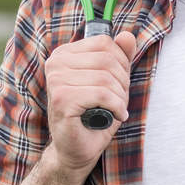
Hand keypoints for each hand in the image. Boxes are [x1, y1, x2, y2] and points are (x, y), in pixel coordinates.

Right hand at [44, 28, 136, 173]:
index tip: (119, 84)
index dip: (122, 63)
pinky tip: (115, 115)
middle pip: (107, 59)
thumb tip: (128, 36)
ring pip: (106, 78)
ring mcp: (56, 80)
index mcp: (65, 54)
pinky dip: (116, 107)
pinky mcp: (62, 99)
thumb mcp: (112, 82)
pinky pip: (102, 94)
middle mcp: (56, 63)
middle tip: (119, 100)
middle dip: (122, 82)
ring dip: (120, 97)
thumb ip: (119, 57)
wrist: (77, 149)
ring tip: (116, 109)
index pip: (105, 43)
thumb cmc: (95, 115)